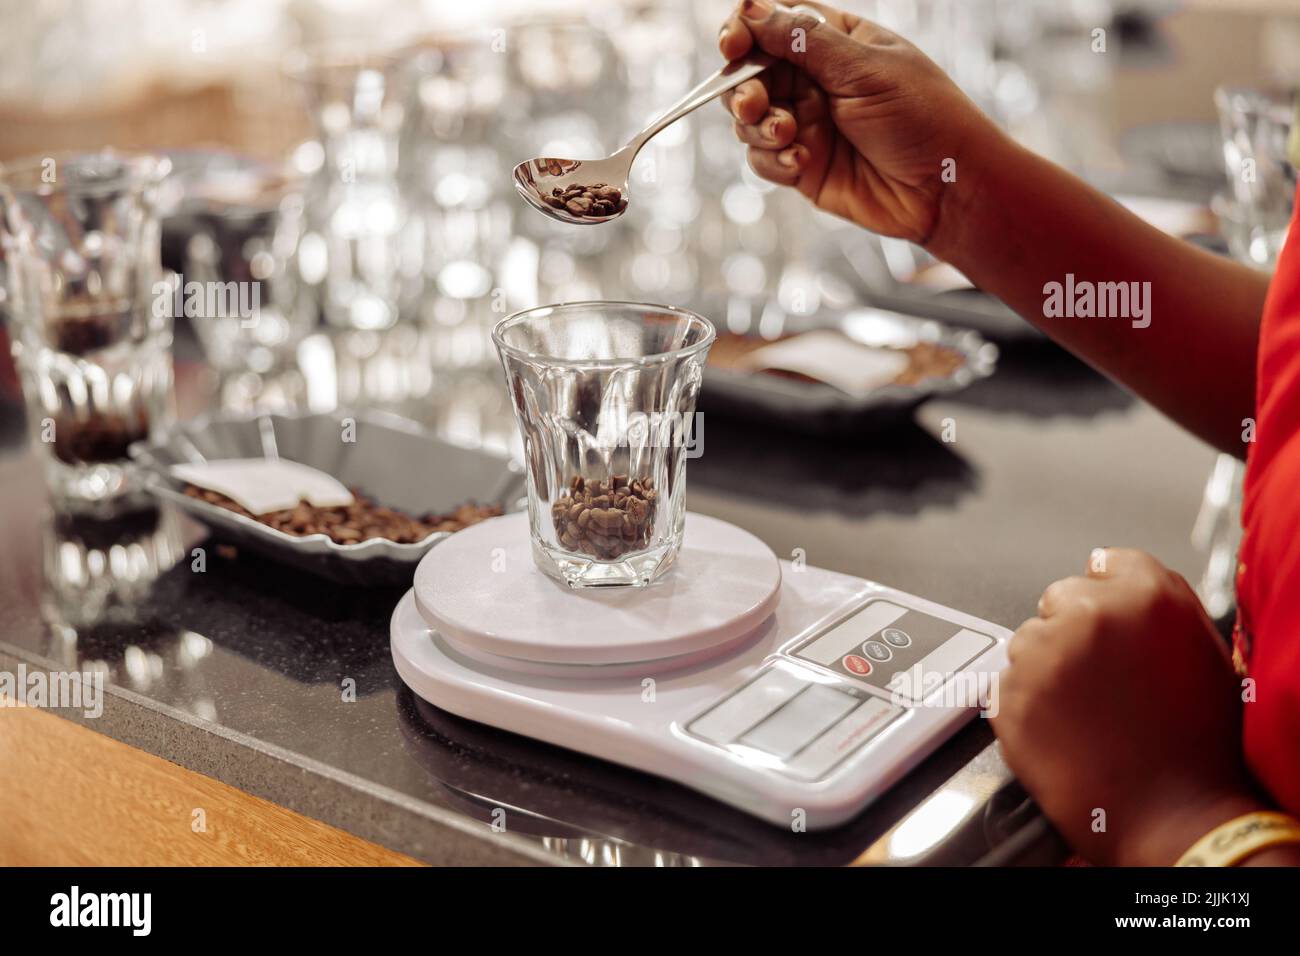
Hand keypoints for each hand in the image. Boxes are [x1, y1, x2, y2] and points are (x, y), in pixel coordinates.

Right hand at [718, 0, 1003, 244]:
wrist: (946, 189)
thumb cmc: (923, 117)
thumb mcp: (865, 68)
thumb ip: (804, 41)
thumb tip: (752, 9)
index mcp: (836, 42)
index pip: (774, 21)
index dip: (745, 29)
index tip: (734, 44)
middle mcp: (815, 80)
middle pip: (752, 71)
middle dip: (743, 86)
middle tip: (754, 103)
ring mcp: (807, 124)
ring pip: (750, 118)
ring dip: (756, 125)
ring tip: (786, 134)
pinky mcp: (803, 166)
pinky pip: (763, 158)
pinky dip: (771, 159)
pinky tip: (800, 162)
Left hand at [990, 548, 1257, 865]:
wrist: (1173, 816)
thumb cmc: (1196, 746)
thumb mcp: (1200, 654)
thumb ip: (1154, 606)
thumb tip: (1114, 580)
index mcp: (1147, 596)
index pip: (1104, 564)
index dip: (1105, 595)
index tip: (1105, 618)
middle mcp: (1089, 616)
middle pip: (1059, 600)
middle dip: (1071, 629)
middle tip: (1100, 678)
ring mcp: (1041, 655)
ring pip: (1028, 642)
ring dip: (1045, 667)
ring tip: (1086, 711)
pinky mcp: (1007, 695)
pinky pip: (1007, 685)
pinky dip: (1026, 704)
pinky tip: (1063, 729)